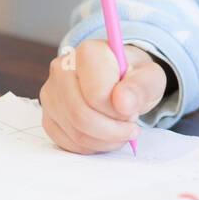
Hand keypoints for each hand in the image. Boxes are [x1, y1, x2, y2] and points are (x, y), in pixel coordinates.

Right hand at [40, 40, 167, 153]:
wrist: (120, 80)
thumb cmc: (133, 76)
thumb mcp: (149, 77)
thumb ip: (140, 87)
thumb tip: (123, 103)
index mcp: (88, 53)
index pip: (96, 95)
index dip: (119, 111)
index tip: (132, 111)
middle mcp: (62, 69)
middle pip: (81, 116)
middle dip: (112, 131)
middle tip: (130, 127)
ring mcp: (51, 93)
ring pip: (75, 133)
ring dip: (105, 141)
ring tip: (120, 130)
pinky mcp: (48, 116)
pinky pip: (68, 143)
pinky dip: (92, 146)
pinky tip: (106, 136)